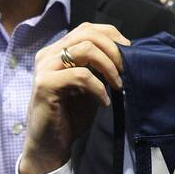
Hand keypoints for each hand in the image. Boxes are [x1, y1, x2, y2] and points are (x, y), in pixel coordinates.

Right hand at [18, 22, 129, 173]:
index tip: (129, 53)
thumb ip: (98, 68)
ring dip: (108, 67)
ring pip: (84, 50)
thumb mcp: (89, 85)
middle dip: (113, 50)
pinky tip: (104, 102)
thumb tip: (124, 54)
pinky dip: (98, 87)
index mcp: (57, 51)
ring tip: (118, 86)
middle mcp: (48, 54)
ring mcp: (45, 68)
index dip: (112, 36)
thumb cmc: (70, 115)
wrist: (50, 144)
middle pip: (87, 34)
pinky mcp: (45, 85)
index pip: (87, 29)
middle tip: (126, 70)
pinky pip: (80, 75)